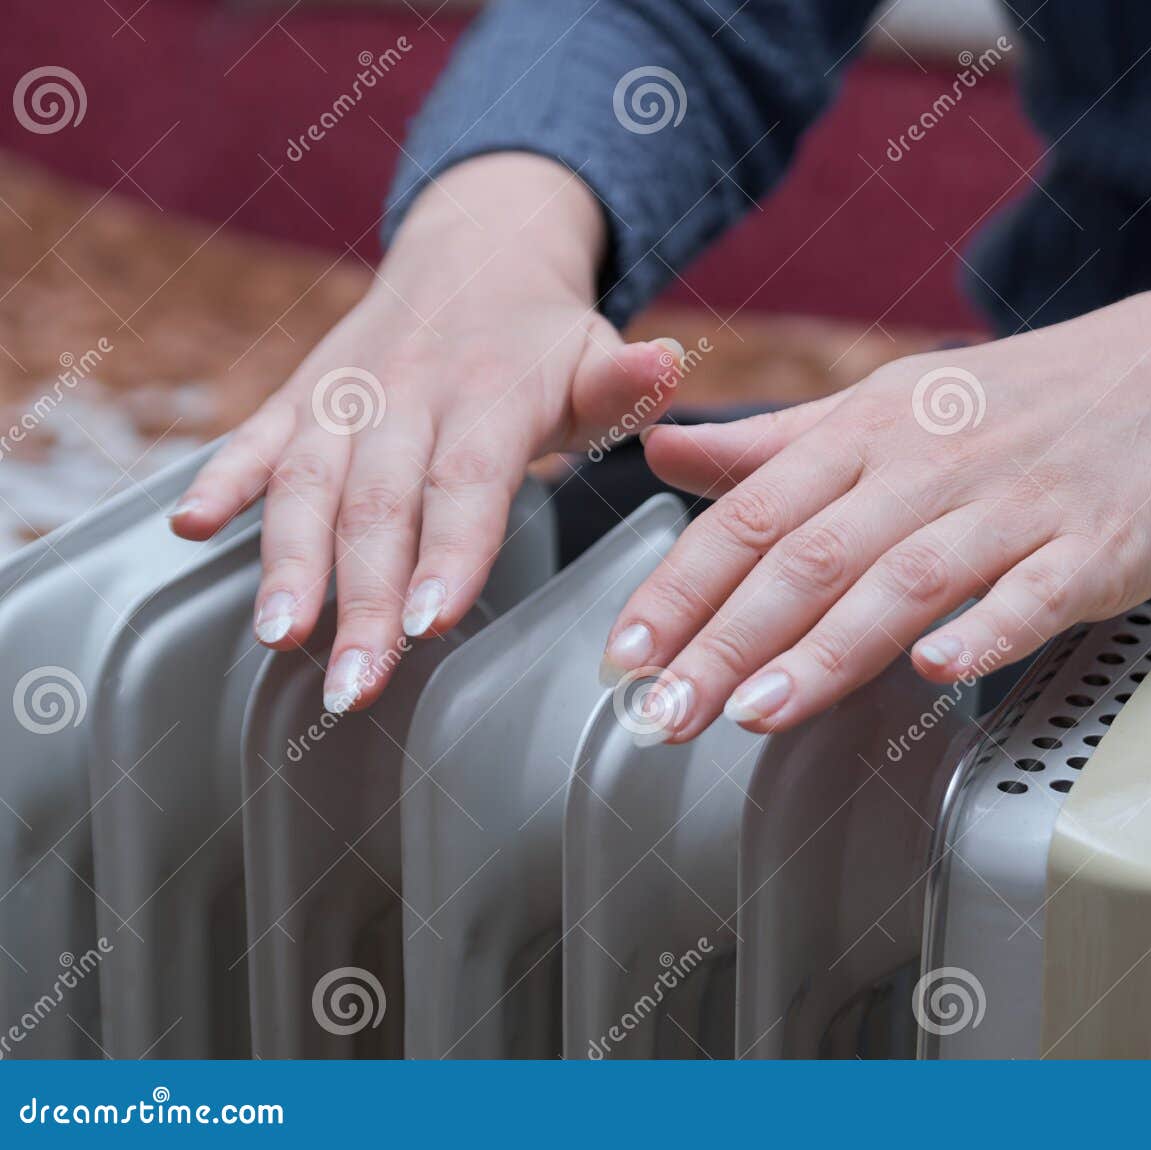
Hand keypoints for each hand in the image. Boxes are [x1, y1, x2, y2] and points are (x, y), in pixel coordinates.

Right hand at [171, 155, 676, 712]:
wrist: (472, 249)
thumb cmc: (542, 336)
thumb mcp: (596, 354)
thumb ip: (627, 382)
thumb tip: (671, 365)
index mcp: (489, 393)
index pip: (467, 482)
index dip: (449, 552)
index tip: (430, 623)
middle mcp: (409, 393)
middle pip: (380, 505)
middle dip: (362, 599)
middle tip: (355, 684)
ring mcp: (347, 395)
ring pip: (307, 482)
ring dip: (286, 561)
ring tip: (279, 636)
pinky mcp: (301, 395)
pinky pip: (252, 437)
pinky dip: (218, 479)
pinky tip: (189, 528)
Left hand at [602, 271, 1150, 740]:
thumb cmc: (1011, 404)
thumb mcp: (882, 402)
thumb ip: (770, 442)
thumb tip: (662, 453)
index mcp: (868, 430)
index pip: (754, 514)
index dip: (683, 585)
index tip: (626, 651)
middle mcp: (929, 464)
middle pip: (812, 555)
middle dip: (728, 638)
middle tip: (665, 711)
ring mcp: (1014, 505)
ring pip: (906, 579)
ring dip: (828, 647)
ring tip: (756, 709)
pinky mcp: (1092, 547)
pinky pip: (1033, 592)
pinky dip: (984, 630)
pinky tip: (936, 670)